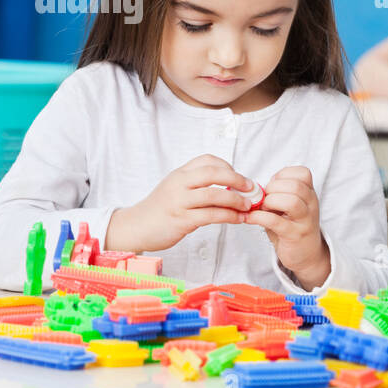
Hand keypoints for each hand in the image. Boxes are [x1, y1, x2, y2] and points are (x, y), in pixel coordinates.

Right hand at [106, 154, 250, 253]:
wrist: (136, 227)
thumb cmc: (160, 209)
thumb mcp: (176, 188)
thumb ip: (197, 184)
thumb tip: (230, 186)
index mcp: (180, 173)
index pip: (208, 160)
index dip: (228, 167)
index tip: (240, 179)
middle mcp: (179, 183)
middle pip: (213, 172)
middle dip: (237, 179)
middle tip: (252, 189)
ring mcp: (179, 201)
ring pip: (214, 195)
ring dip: (236, 200)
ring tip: (248, 206)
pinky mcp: (181, 220)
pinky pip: (211, 215)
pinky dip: (229, 216)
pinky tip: (239, 219)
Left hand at [244, 166, 330, 288]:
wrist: (306, 254)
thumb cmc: (291, 226)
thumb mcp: (287, 206)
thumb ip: (275, 194)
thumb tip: (252, 188)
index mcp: (309, 194)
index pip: (303, 173)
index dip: (283, 175)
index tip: (272, 186)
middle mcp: (311, 205)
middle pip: (296, 185)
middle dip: (273, 188)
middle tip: (263, 198)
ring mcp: (305, 220)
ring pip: (292, 201)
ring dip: (270, 202)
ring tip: (261, 208)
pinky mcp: (295, 235)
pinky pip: (276, 222)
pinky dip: (259, 218)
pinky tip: (250, 218)